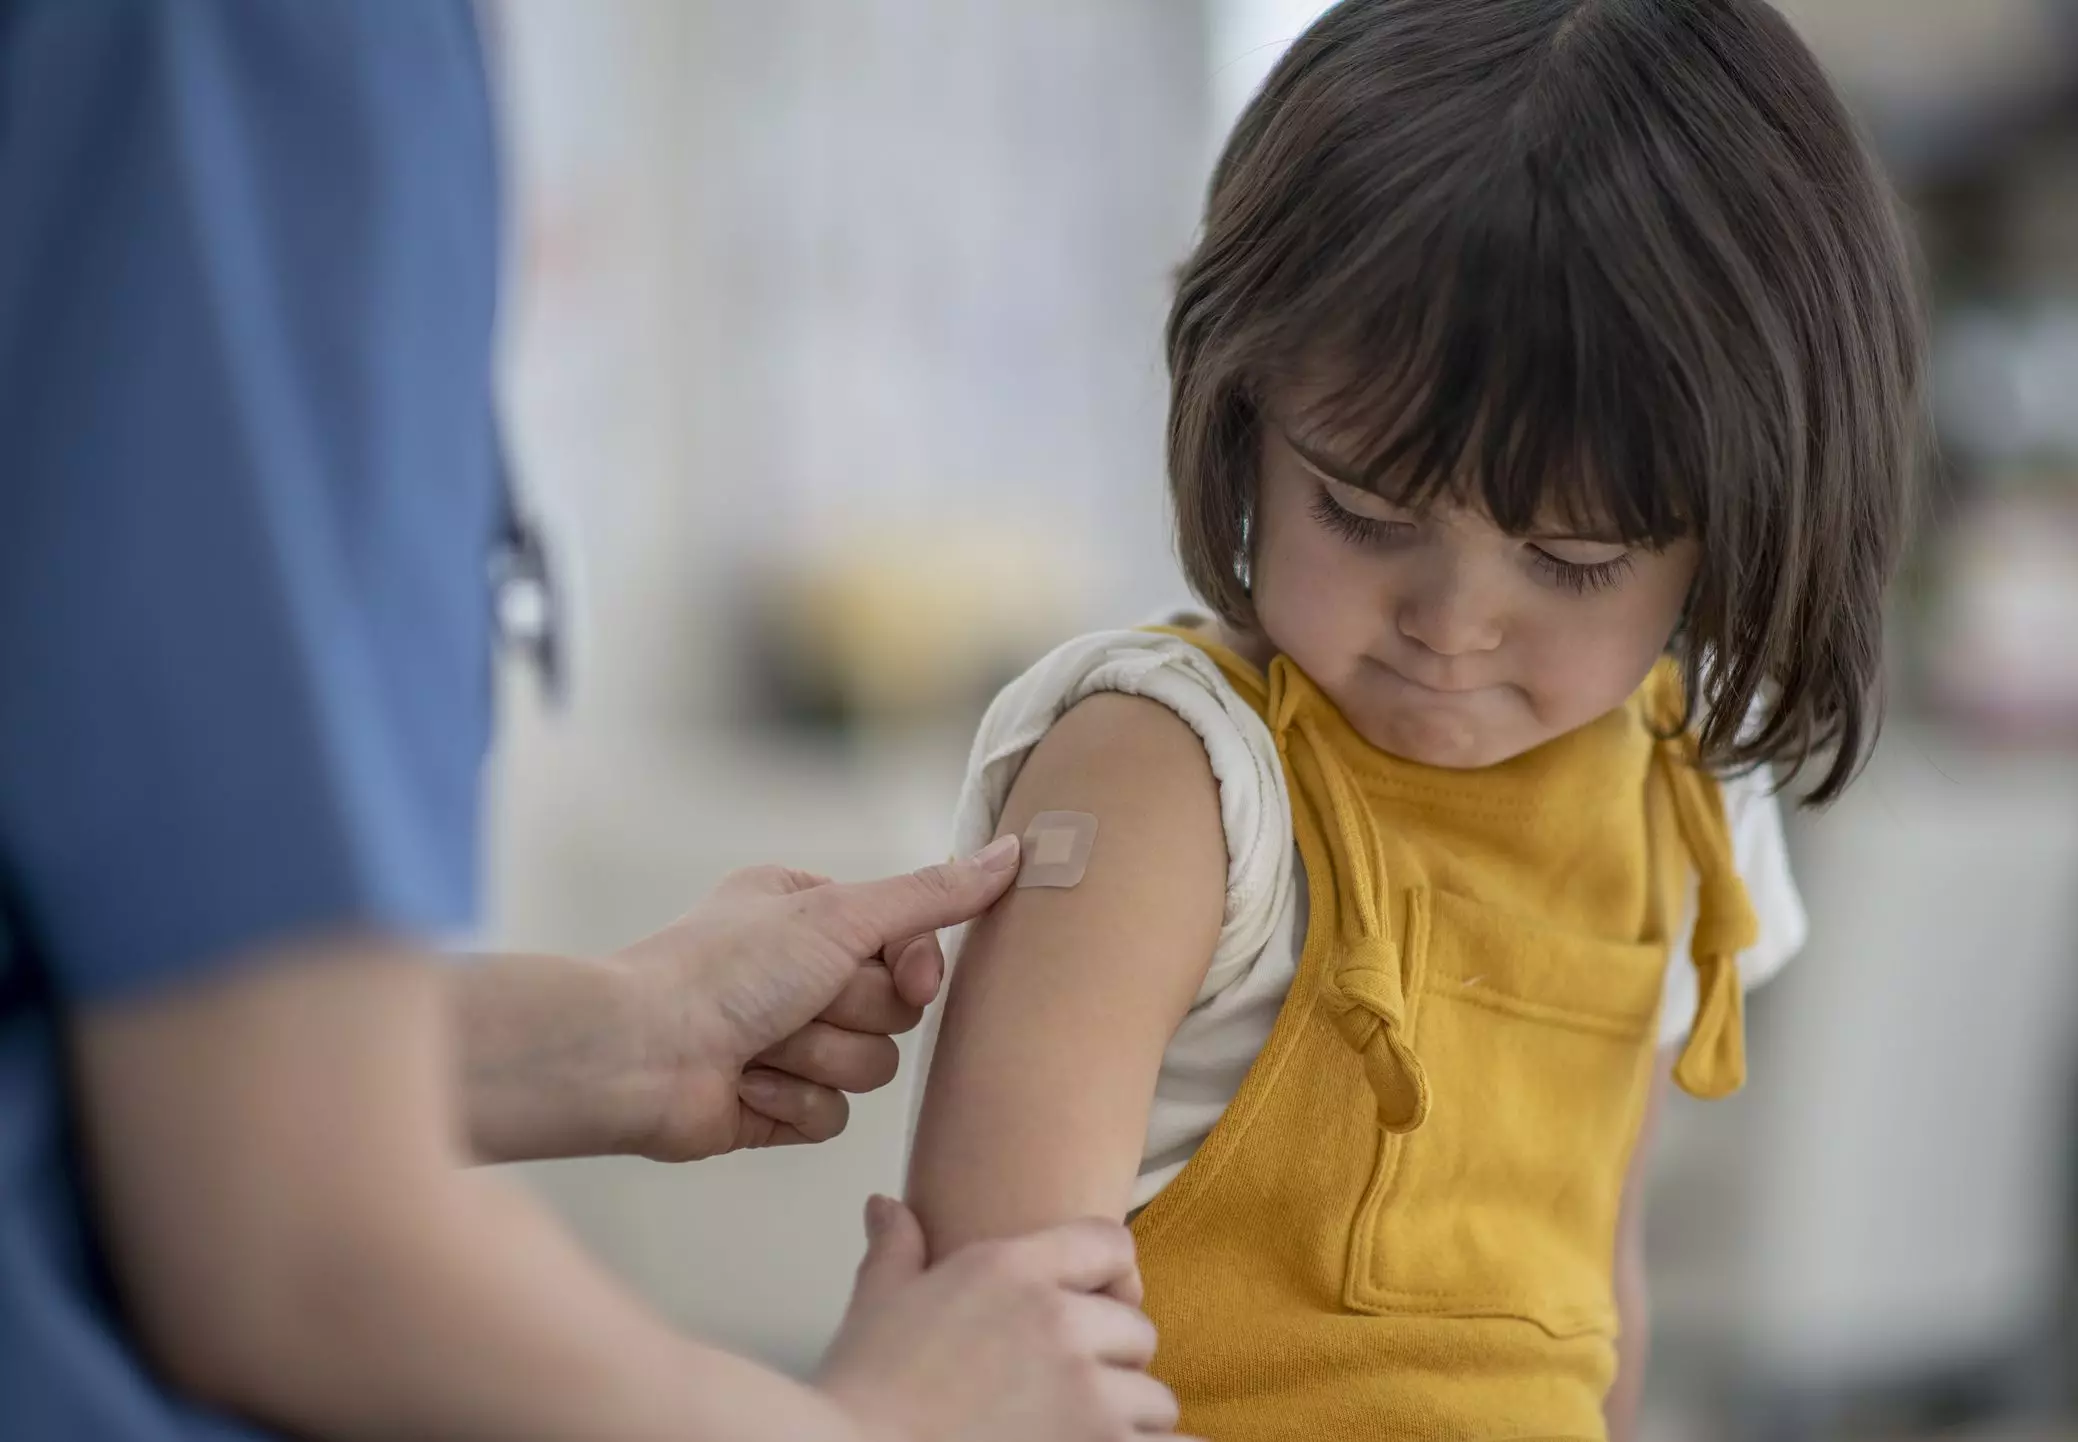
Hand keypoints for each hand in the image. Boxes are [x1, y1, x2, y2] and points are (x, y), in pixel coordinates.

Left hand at [613, 837, 1021, 1160]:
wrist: (640, 1054)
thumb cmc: (724, 970)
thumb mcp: (839, 915)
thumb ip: (931, 895)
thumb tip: (1014, 854)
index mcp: (811, 910)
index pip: (912, 940)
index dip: (914, 966)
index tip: (904, 974)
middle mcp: (800, 969)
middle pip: (897, 1009)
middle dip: (851, 1013)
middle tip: (797, 1002)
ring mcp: (788, 1040)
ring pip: (871, 1066)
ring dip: (820, 1058)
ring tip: (761, 1045)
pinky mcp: (775, 1104)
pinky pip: (834, 1117)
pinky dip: (793, 1104)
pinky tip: (747, 1086)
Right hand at [819, 1197, 1191, 1441]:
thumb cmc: (861, 1393)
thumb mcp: (878, 1303)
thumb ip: (898, 1247)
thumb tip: (886, 1207)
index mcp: (1012, 1270)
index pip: (1111, 1244)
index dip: (1108, 1278)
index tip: (1094, 1305)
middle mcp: (1061, 1322)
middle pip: (1138, 1331)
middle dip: (1113, 1361)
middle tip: (1071, 1388)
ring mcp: (1086, 1394)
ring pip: (1154, 1400)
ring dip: (1127, 1420)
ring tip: (1080, 1432)